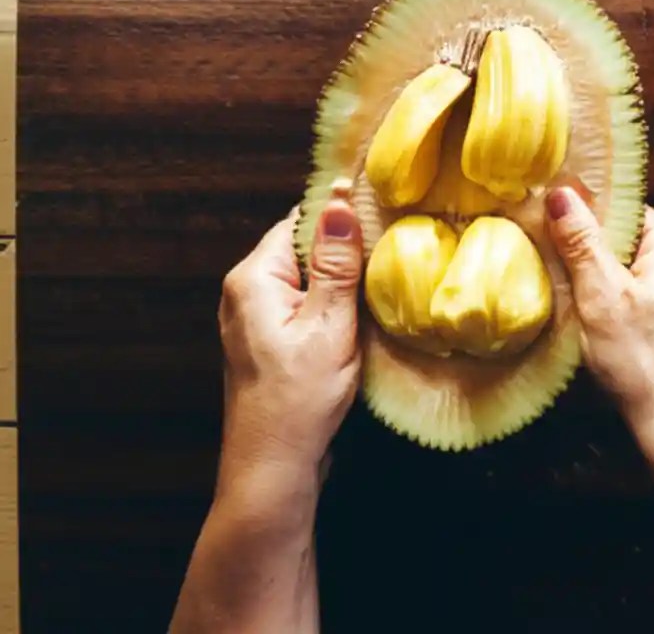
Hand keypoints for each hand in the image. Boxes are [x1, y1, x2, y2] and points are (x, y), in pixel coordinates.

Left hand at [217, 197, 364, 486]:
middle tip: (391, 258)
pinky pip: (302, 309)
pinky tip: (358, 324)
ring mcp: (253, 320)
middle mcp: (244, 293)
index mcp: (253, 279)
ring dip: (341, 287)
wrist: (273, 466)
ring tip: (379, 290)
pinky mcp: (267, 344)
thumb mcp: (329, 325)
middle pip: (303, 251)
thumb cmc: (298, 400)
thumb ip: (336, 264)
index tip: (383, 216)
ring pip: (306, 283)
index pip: (300, 222)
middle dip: (345, 254)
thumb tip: (342, 205)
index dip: (341, 217)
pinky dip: (331, 311)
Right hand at [545, 187, 653, 454]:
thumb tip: (561, 194)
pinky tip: (593, 326)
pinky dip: (612, 306)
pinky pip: (638, 298)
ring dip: (596, 283)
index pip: (624, 209)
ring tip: (570, 300)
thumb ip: (581, 243)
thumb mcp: (602, 297)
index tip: (547, 224)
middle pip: (625, 240)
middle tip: (552, 267)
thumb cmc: (646, 363)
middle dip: (587, 253)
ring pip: (628, 272)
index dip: (585, 215)